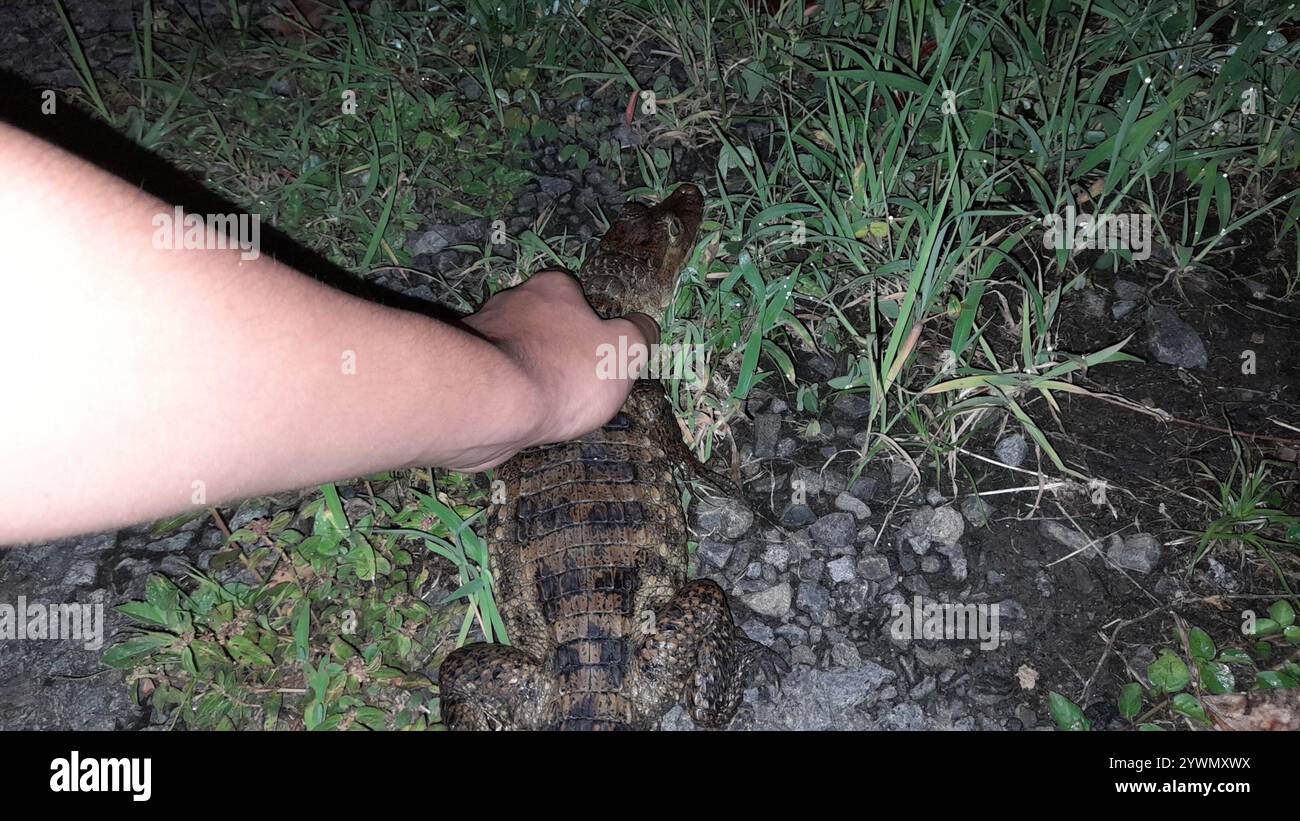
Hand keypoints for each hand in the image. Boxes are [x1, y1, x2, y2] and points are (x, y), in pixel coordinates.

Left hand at [451, 270, 656, 471]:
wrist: (491, 406)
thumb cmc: (565, 372)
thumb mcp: (625, 351)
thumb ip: (639, 335)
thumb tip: (645, 326)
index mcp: (551, 287)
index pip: (575, 295)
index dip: (590, 326)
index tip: (596, 356)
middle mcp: (510, 300)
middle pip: (541, 323)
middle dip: (554, 350)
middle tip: (573, 385)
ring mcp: (478, 334)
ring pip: (512, 352)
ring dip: (527, 374)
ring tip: (544, 407)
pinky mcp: (460, 369)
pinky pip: (490, 379)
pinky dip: (503, 394)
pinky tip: (515, 417)